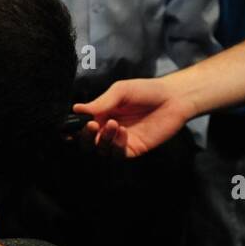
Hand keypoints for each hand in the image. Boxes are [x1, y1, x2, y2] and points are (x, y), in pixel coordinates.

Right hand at [73, 78, 193, 157]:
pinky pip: (118, 154)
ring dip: (103, 139)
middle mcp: (107, 130)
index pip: (81, 126)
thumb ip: (100, 103)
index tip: (71, 126)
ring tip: (113, 124)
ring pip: (101, 150)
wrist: (174, 98)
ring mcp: (120, 141)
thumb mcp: (120, 92)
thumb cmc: (146, 91)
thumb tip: (76, 109)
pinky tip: (123, 131)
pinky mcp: (134, 149)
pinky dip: (117, 145)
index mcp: (100, 115)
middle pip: (87, 143)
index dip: (72, 129)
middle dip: (86, 137)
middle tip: (91, 126)